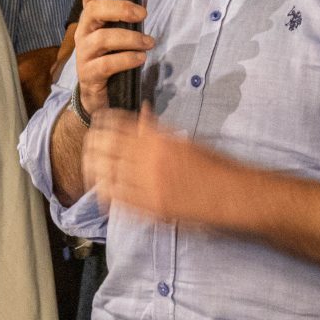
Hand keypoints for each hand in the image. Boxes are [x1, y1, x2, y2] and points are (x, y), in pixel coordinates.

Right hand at [71, 0, 153, 116]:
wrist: (99, 95)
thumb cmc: (111, 58)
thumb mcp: (121, 33)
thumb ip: (130, 13)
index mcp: (91, 20)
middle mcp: (83, 33)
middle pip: (93, 11)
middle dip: (120, 9)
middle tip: (143, 14)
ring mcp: (83, 54)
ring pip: (102, 39)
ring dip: (130, 38)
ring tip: (149, 43)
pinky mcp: (88, 74)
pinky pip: (106, 64)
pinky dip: (127, 59)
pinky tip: (140, 58)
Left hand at [82, 105, 234, 223]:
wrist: (232, 193)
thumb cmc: (212, 165)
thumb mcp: (184, 139)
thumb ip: (158, 128)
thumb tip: (141, 112)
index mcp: (158, 139)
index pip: (118, 125)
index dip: (102, 122)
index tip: (96, 122)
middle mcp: (150, 159)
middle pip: (106, 147)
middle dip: (93, 144)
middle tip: (87, 145)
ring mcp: (148, 184)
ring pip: (106, 172)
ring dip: (93, 168)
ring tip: (87, 166)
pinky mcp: (150, 207)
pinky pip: (118, 198)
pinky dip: (104, 192)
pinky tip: (99, 189)